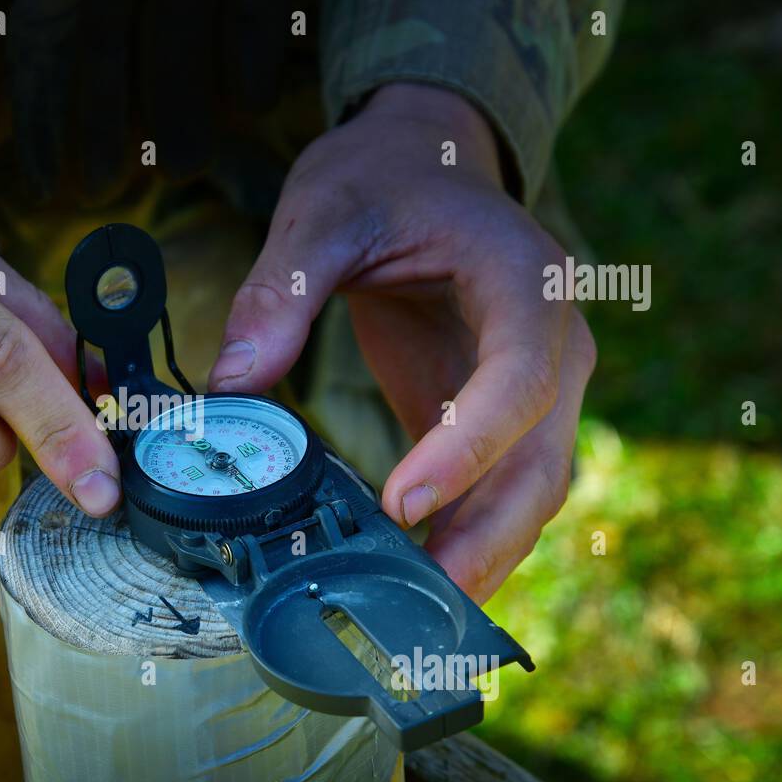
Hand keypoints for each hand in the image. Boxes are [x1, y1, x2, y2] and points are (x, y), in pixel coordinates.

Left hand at [207, 83, 595, 602]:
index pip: (520, 377)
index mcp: (525, 279)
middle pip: (541, 458)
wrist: (423, 167)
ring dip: (479, 555)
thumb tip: (229, 387)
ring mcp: (534, 387)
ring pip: (528, 490)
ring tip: (412, 614)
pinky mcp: (492, 417)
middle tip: (418, 600)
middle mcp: (552, 341)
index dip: (468, 447)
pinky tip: (409, 578)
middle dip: (487, 536)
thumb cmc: (383, 178)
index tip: (401, 505)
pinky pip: (492, 490)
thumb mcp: (323, 213)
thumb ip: (279, 293)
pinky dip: (459, 537)